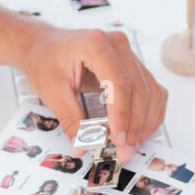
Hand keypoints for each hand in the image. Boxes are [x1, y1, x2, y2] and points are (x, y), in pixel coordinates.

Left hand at [18, 26, 167, 161]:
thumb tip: (83, 146)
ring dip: (145, 122)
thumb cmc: (44, 59)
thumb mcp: (51, 91)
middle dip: (134, 125)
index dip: (121, 114)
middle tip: (124, 150)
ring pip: (151, 91)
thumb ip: (71, 120)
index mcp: (96, 44)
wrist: (42, 45)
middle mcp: (117, 45)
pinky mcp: (132, 65)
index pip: (119, 82)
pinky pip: (151, 90)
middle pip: (139, 89)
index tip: (118, 138)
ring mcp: (128, 54)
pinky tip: (140, 131)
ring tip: (131, 145)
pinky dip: (149, 113)